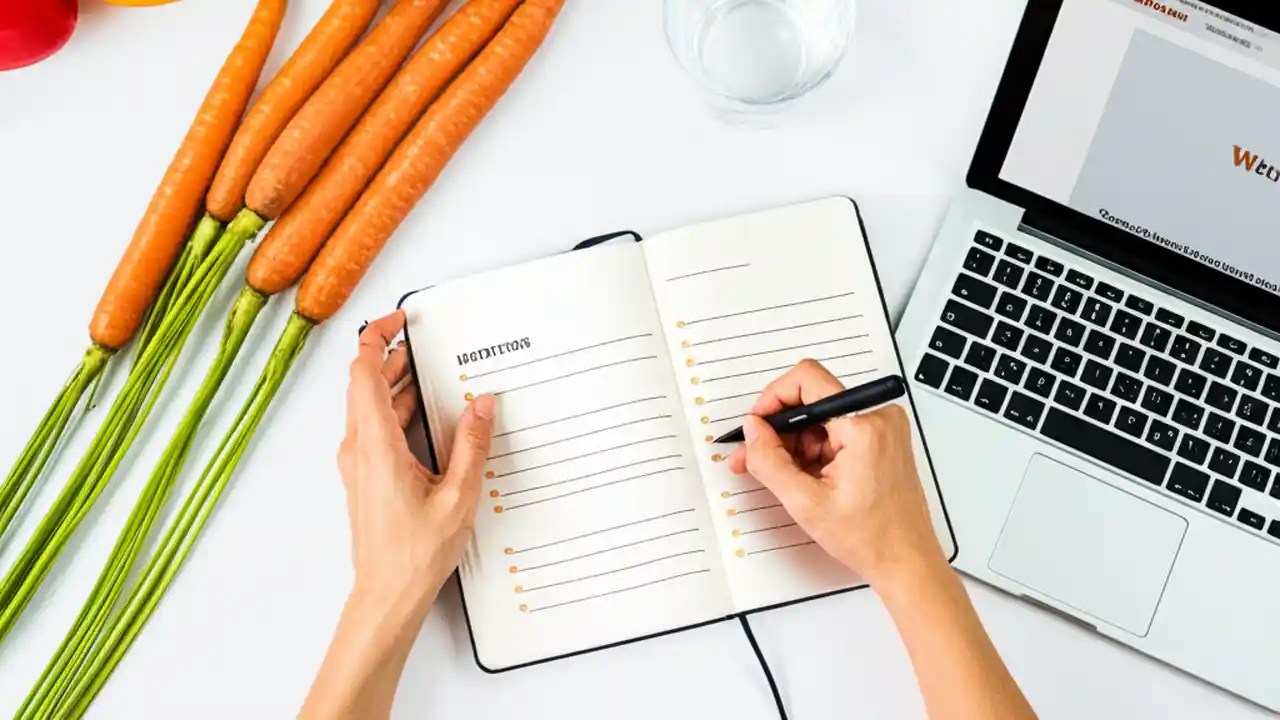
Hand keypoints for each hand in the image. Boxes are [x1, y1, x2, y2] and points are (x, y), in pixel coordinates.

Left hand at [338, 310, 496, 613]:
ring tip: (432, 375)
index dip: (377, 338)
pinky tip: (428, 416)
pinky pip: (376, 428)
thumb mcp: (457, 495)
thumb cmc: (413, 554)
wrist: (387, 594)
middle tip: (423, 344)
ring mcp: (358, 463)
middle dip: (393, 357)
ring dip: (397, 385)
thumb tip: (482, 406)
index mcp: (375, 444)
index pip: (362, 372)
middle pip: (365, 385)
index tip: (397, 321)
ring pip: (370, 407)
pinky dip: (398, 411)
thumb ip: (471, 444)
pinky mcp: (365, 475)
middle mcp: (359, 449)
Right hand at [727, 360, 944, 588]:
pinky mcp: (882, 439)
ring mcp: (883, 428)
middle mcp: (878, 417)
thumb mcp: (806, 502)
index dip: (773, 398)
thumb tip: (752, 430)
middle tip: (755, 457)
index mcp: (863, 427)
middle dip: (780, 431)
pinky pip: (837, 432)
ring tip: (787, 480)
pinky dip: (816, 452)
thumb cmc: (871, 538)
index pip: (807, 380)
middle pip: (812, 402)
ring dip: (797, 445)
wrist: (906, 561)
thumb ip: (769, 461)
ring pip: (822, 420)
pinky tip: (809, 479)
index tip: (757, 424)